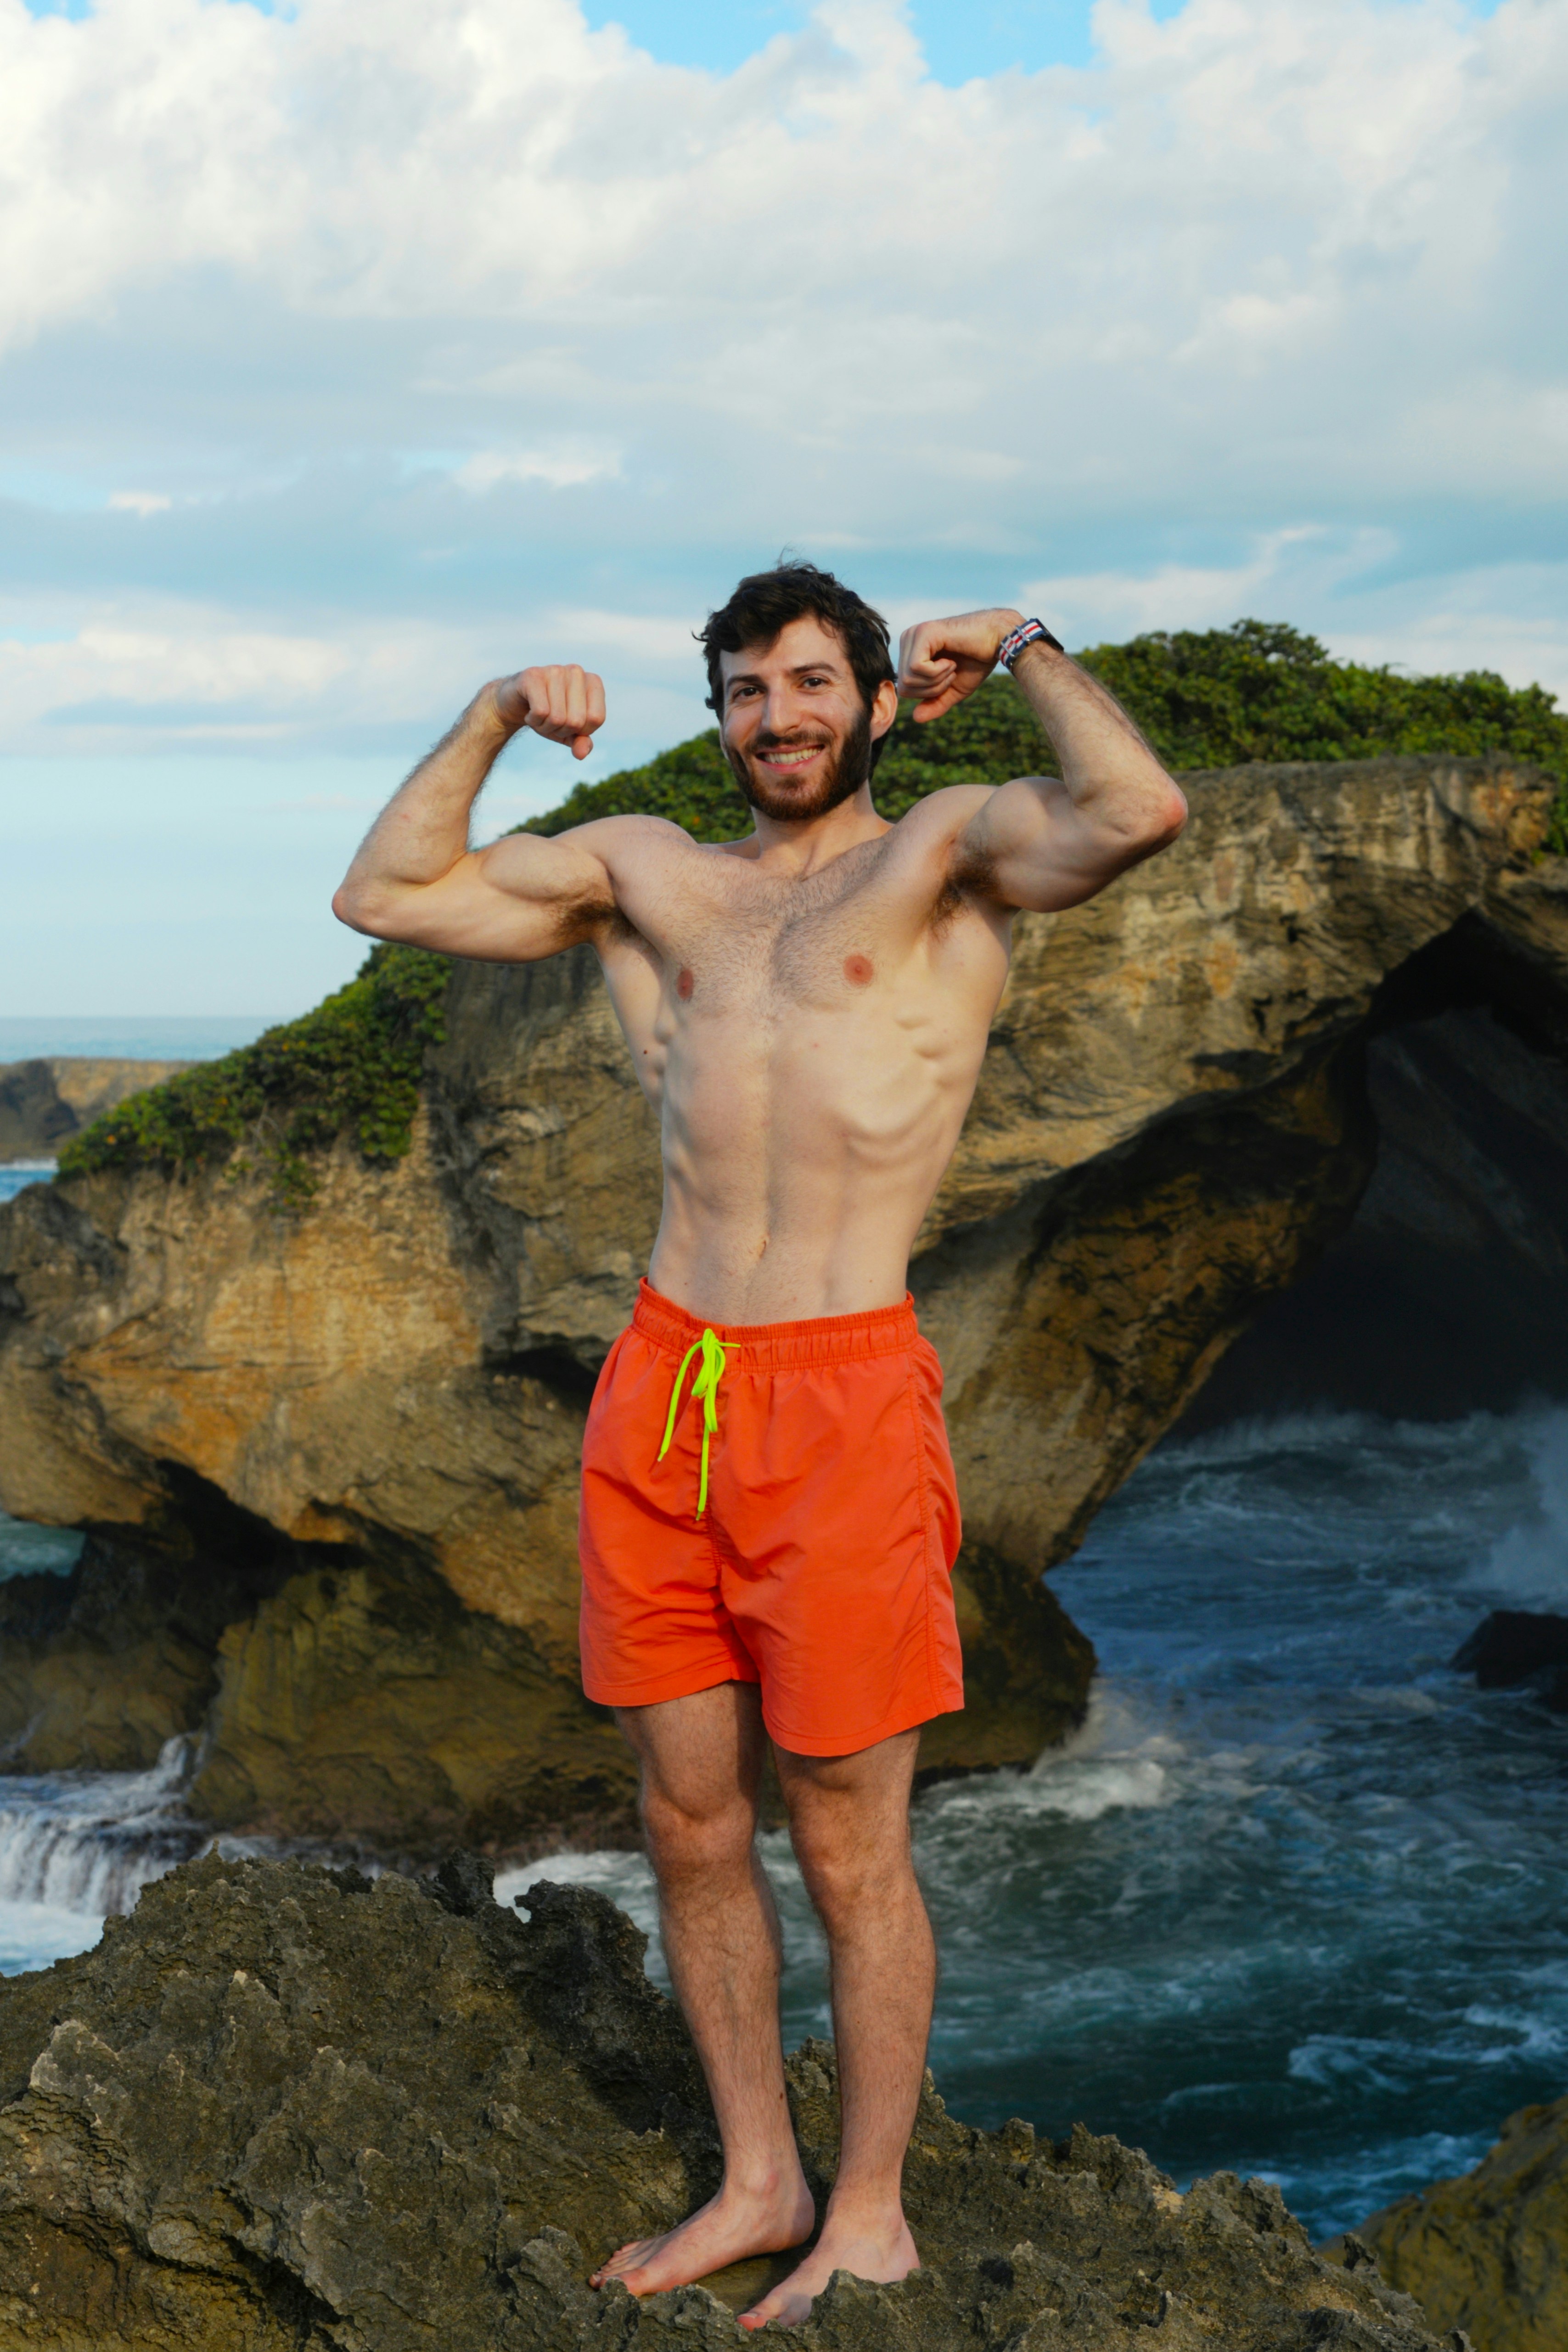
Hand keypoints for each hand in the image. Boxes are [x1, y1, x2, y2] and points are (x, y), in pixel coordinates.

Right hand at [492, 665, 605, 760]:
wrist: (516, 703)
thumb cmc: (549, 715)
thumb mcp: (569, 733)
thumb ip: (582, 743)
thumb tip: (582, 754)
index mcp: (593, 682)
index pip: (596, 719)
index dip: (581, 731)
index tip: (568, 721)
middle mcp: (577, 672)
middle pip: (576, 721)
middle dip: (561, 730)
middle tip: (550, 719)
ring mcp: (555, 670)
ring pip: (557, 718)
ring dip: (545, 726)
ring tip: (539, 714)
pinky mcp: (533, 675)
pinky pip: (541, 712)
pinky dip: (533, 720)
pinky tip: (529, 711)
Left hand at [896, 608, 1023, 723]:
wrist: (999, 639)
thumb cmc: (978, 661)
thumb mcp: (953, 689)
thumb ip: (935, 703)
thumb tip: (915, 718)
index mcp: (911, 650)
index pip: (903, 688)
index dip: (928, 693)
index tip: (949, 677)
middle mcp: (908, 639)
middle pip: (903, 685)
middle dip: (931, 689)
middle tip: (952, 672)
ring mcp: (914, 634)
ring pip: (907, 678)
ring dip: (936, 680)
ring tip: (952, 665)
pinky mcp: (923, 632)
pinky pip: (916, 668)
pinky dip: (937, 672)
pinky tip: (951, 660)